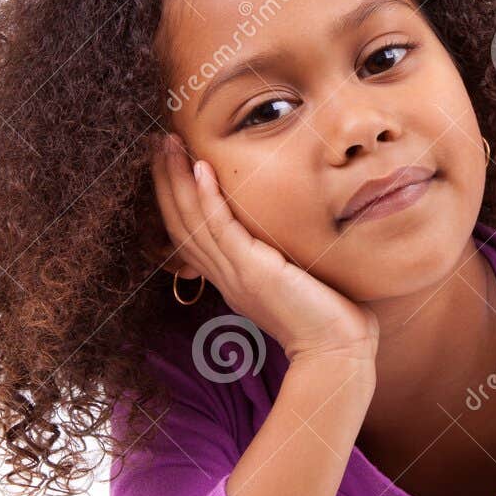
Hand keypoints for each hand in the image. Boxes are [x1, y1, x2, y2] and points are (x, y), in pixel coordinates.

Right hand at [151, 134, 379, 364]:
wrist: (337, 352)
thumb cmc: (329, 319)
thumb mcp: (295, 280)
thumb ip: (282, 258)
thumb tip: (291, 239)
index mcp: (232, 278)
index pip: (190, 233)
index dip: (176, 197)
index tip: (172, 162)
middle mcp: (225, 276)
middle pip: (181, 223)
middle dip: (166, 180)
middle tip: (158, 143)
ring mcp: (236, 274)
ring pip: (192, 222)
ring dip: (176, 180)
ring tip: (168, 145)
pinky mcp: (253, 271)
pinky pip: (220, 229)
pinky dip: (207, 198)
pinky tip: (199, 168)